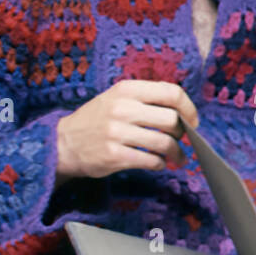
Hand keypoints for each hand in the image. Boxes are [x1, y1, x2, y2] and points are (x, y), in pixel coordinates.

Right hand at [55, 80, 198, 181]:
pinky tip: (158, 163)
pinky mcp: (114, 155)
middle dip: (182, 133)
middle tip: (181, 140)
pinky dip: (160, 164)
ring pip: (164, 143)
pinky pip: (150, 161)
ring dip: (176, 153)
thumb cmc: (96, 120)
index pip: (172, 93)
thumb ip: (146, 99)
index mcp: (127, 90)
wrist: (63, 143)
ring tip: (177, 157)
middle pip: (171, 120)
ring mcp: (117, 132)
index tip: (192, 121)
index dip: (189, 108)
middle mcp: (122, 108)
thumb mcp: (117, 97)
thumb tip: (182, 112)